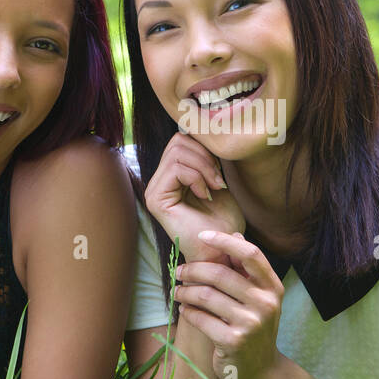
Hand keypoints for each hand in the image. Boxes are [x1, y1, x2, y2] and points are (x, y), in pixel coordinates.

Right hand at [144, 132, 244, 262]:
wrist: (224, 248)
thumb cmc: (223, 220)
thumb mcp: (218, 179)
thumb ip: (207, 157)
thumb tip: (202, 130)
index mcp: (171, 175)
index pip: (182, 139)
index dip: (205, 148)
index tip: (220, 172)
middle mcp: (158, 181)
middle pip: (178, 141)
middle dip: (205, 156)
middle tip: (218, 180)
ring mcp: (154, 190)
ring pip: (177, 151)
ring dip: (204, 167)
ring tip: (214, 188)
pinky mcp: (155, 199)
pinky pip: (175, 168)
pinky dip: (197, 177)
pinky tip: (205, 195)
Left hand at [173, 230, 285, 378]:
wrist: (262, 371)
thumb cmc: (255, 328)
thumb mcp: (259, 298)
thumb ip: (247, 270)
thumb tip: (234, 233)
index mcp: (273, 287)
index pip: (250, 254)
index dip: (225, 241)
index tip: (202, 235)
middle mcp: (266, 303)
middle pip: (221, 273)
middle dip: (193, 269)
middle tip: (179, 271)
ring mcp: (251, 323)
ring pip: (206, 295)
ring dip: (185, 291)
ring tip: (178, 291)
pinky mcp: (233, 341)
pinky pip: (201, 318)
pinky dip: (188, 312)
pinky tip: (185, 310)